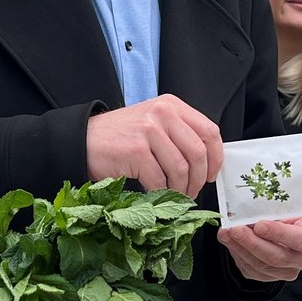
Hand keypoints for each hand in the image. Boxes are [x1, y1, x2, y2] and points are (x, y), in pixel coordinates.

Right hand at [85, 95, 223, 195]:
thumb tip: (207, 162)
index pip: (209, 131)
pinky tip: (158, 194)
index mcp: (172, 105)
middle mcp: (163, 113)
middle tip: (193, 191)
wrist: (85, 140)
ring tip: (177, 195)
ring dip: (182, 189)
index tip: (212, 174)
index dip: (216, 158)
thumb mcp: (154, 122)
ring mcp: (149, 130)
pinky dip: (162, 192)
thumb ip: (179, 133)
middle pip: (198, 152)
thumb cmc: (122, 136)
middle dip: (199, 178)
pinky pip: (159, 179)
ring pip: (181, 168)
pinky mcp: (136, 150)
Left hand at [217, 215, 301, 282]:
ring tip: (226, 233)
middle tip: (235, 230)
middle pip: (278, 257)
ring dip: (241, 249)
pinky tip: (230, 242)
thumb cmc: (286, 213)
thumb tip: (247, 212)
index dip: (278, 233)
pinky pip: (252, 270)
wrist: (284, 227)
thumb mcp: (285, 206)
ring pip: (262, 266)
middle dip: (253, 243)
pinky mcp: (270, 277)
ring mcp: (288, 270)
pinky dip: (238, 255)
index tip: (259, 225)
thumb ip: (271, 210)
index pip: (299, 239)